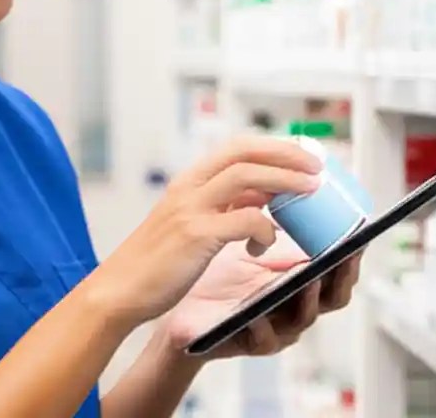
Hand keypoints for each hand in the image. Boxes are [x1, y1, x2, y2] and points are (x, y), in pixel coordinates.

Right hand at [85, 137, 321, 330]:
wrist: (119, 290)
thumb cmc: (156, 262)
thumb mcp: (190, 223)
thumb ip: (223, 205)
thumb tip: (264, 193)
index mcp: (188, 181)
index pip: (236, 147)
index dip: (272, 146)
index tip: (301, 154)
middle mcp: (189, 187)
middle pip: (244, 152)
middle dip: (285, 153)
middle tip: (316, 166)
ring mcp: (191, 208)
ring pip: (247, 176)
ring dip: (285, 179)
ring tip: (310, 190)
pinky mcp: (196, 235)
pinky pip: (245, 220)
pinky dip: (265, 228)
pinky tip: (265, 243)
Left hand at [162, 233, 362, 359]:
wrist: (180, 302)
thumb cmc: (216, 267)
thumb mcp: (245, 236)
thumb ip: (266, 215)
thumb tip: (283, 174)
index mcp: (298, 276)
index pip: (335, 266)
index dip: (352, 251)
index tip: (361, 231)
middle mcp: (294, 300)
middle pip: (334, 294)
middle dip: (344, 276)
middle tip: (347, 254)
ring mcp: (276, 324)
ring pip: (305, 317)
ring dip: (310, 298)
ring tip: (309, 278)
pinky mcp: (248, 342)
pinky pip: (263, 340)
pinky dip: (263, 329)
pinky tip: (255, 318)